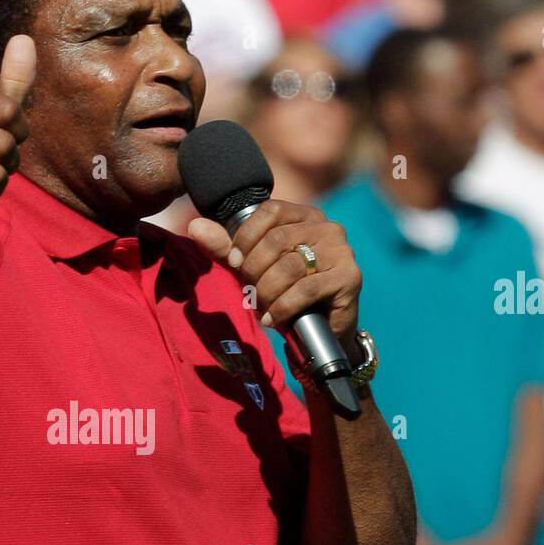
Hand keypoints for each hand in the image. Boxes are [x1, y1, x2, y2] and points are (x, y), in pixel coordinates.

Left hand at [187, 200, 361, 354]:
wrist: (321, 333)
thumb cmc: (284, 294)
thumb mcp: (252, 269)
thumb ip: (225, 248)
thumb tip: (194, 225)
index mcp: (305, 216)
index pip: (269, 211)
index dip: (245, 238)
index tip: (235, 263)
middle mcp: (328, 227)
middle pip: (277, 240)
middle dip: (254, 270)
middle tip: (249, 291)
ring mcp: (341, 251)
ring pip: (289, 267)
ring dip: (266, 292)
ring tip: (261, 306)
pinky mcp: (349, 278)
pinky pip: (304, 290)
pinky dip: (281, 308)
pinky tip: (272, 318)